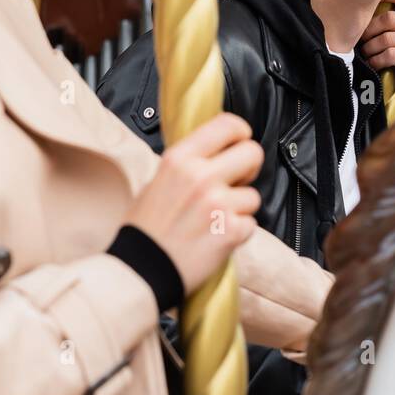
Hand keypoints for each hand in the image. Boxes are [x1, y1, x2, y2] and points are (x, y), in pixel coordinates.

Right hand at [124, 113, 263, 295]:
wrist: (141, 270)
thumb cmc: (146, 228)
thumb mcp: (158, 180)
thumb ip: (188, 163)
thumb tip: (216, 149)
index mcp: (180, 158)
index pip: (227, 124)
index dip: (240, 133)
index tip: (239, 143)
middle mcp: (200, 176)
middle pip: (252, 153)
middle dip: (249, 169)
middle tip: (235, 182)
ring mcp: (217, 204)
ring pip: (253, 196)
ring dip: (239, 209)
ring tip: (214, 221)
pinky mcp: (230, 231)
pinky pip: (251, 224)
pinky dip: (237, 233)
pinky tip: (215, 238)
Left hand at [360, 0, 394, 69]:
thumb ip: (392, 15)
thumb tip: (361, 4)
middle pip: (389, 18)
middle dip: (369, 29)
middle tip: (361, 37)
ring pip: (386, 38)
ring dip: (370, 47)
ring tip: (365, 51)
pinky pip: (390, 55)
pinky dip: (376, 59)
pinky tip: (371, 61)